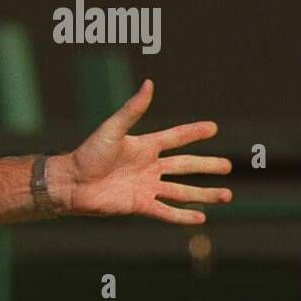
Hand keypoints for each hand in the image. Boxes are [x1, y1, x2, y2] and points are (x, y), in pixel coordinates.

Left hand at [49, 79, 232, 223]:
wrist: (71, 183)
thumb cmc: (88, 154)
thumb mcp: (113, 129)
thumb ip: (133, 109)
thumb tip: (149, 83)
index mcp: (144, 147)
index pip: (175, 138)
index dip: (193, 133)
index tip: (213, 128)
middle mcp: (148, 167)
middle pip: (185, 166)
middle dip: (207, 166)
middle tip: (228, 166)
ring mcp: (145, 187)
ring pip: (181, 191)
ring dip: (204, 194)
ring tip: (227, 195)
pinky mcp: (139, 205)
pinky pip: (166, 211)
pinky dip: (183, 216)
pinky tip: (201, 217)